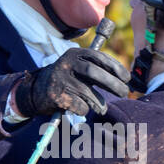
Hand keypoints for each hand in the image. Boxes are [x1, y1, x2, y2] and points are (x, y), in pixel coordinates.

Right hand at [13, 47, 129, 118]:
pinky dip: (85, 109)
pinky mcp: (56, 95)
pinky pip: (78, 105)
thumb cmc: (66, 79)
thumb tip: (123, 78)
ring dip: (99, 102)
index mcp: (75, 54)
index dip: (115, 67)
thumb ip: (97, 68)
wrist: (36, 91)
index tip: (127, 78)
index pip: (98, 57)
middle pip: (93, 72)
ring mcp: (59, 79)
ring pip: (86, 91)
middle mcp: (66, 63)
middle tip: (124, 92)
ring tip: (103, 108)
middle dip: (112, 83)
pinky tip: (83, 109)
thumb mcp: (78, 67)